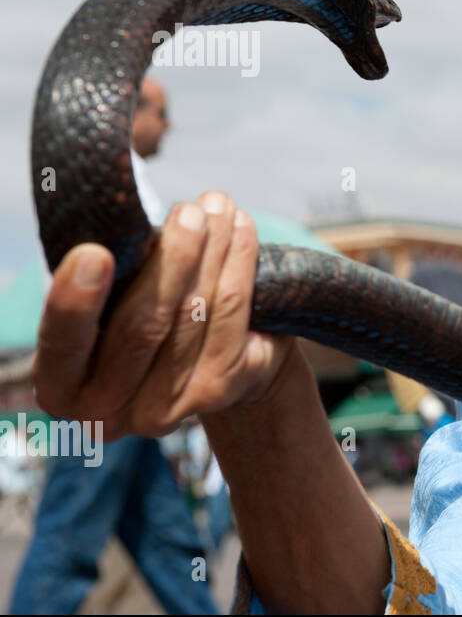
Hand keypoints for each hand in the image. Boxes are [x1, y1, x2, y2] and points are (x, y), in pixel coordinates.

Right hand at [33, 190, 301, 440]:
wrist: (207, 360)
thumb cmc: (139, 318)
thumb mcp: (107, 305)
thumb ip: (109, 284)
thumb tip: (131, 230)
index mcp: (64, 386)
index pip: (64, 344)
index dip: (77, 302)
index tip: (94, 253)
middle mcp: (110, 410)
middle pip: (143, 325)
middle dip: (172, 258)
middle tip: (189, 211)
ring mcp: (168, 407)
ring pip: (196, 312)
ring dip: (213, 250)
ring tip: (218, 207)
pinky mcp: (221, 387)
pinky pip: (233, 313)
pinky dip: (240, 264)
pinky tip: (242, 229)